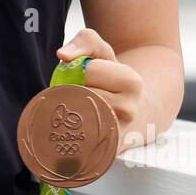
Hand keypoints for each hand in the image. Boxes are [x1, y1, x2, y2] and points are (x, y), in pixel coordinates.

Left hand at [55, 28, 143, 155]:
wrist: (128, 109)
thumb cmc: (109, 76)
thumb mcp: (102, 52)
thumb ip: (84, 41)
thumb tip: (63, 55)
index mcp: (132, 81)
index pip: (86, 71)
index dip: (79, 70)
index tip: (88, 77)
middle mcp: (130, 110)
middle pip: (79, 94)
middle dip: (72, 90)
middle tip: (82, 92)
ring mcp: (119, 134)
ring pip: (77, 116)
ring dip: (71, 109)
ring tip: (82, 106)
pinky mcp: (106, 153)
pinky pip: (79, 141)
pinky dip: (72, 132)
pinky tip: (80, 126)